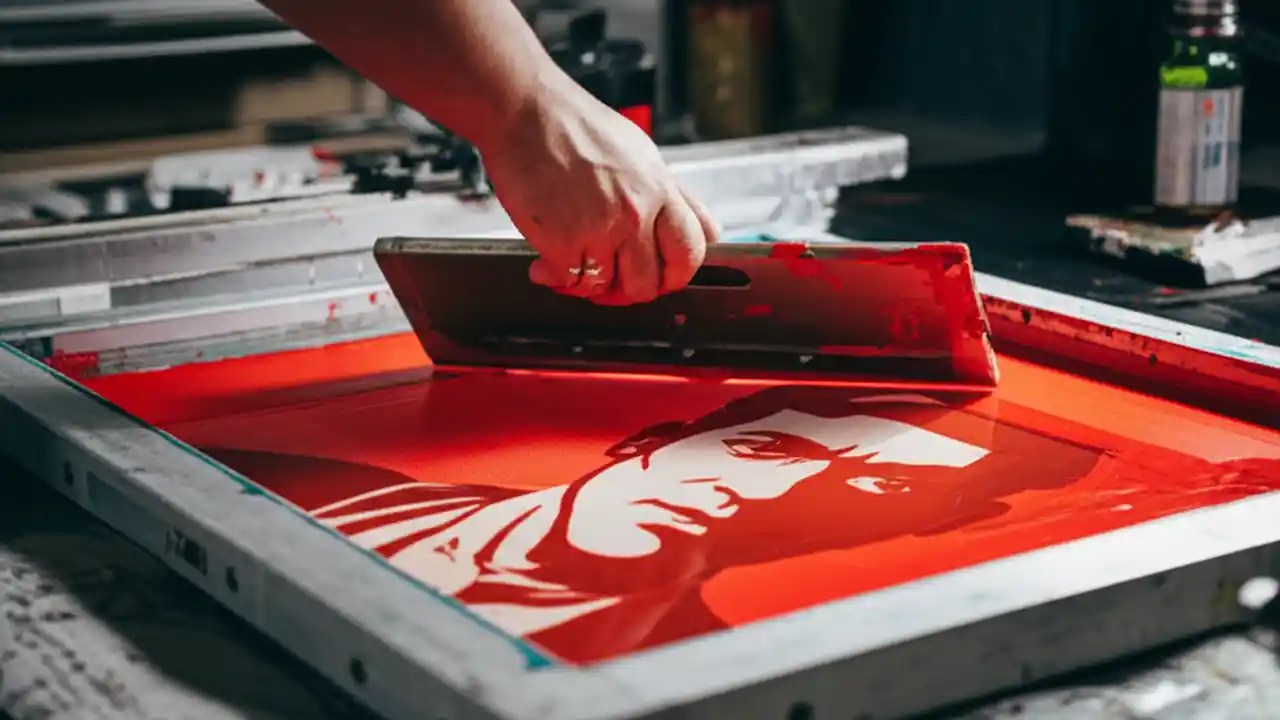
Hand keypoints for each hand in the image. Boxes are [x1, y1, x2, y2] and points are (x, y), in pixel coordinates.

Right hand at [477, 75, 718, 304]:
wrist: (525, 111)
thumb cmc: (576, 126)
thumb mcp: (642, 153)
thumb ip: (674, 194)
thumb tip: (707, 228)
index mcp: (659, 188)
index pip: (692, 251)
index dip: (678, 273)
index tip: (662, 276)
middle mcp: (635, 211)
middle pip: (649, 282)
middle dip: (631, 288)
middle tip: (614, 278)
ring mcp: (600, 228)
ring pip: (607, 288)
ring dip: (590, 281)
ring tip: (577, 260)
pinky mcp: (562, 242)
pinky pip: (569, 282)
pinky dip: (556, 277)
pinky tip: (547, 261)